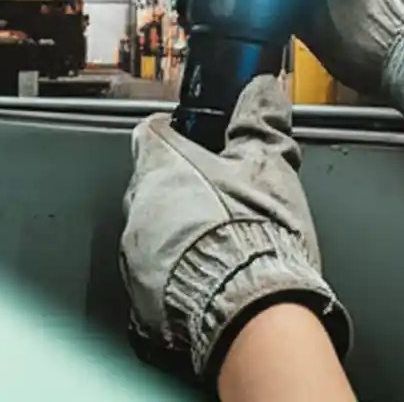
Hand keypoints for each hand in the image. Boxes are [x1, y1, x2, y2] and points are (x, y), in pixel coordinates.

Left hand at [119, 75, 350, 377]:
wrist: (250, 313)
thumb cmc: (256, 238)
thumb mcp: (269, 165)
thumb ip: (260, 122)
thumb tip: (262, 90)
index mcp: (163, 165)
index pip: (152, 132)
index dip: (176, 133)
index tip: (195, 140)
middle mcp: (138, 209)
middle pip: (150, 186)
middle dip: (179, 190)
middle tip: (218, 202)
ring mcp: (134, 258)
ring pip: (149, 236)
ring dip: (174, 239)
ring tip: (218, 251)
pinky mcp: (139, 304)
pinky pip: (151, 284)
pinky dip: (172, 283)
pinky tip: (206, 286)